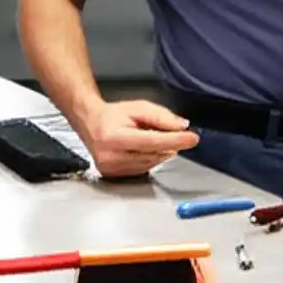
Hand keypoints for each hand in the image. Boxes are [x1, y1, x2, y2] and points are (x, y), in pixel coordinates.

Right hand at [79, 100, 199, 177]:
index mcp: (114, 137)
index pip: (152, 142)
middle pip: (153, 154)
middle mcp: (110, 156)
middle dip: (170, 144)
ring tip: (150, 137)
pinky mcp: (113, 175)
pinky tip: (144, 148)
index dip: (175, 140)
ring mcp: (111, 169)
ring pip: (151, 163)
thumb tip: (182, 127)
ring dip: (160, 152)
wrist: (90, 124)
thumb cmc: (113, 115)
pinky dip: (150, 159)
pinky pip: (143, 169)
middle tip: (176, 134)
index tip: (192, 138)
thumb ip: (161, 116)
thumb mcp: (139, 107)